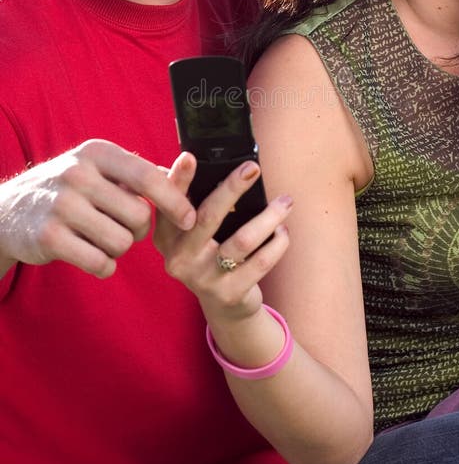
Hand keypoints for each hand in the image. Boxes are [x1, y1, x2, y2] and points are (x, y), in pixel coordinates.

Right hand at [0, 139, 196, 277]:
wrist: (8, 210)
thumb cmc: (69, 188)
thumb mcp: (99, 167)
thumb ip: (140, 171)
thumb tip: (187, 170)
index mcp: (97, 152)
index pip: (148, 177)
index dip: (175, 201)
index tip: (190, 220)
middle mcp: (78, 174)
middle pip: (140, 216)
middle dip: (140, 230)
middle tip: (121, 226)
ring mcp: (61, 205)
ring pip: (122, 242)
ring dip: (119, 248)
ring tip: (100, 237)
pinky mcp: (49, 237)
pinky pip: (100, 263)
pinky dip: (103, 265)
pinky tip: (90, 254)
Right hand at [154, 154, 291, 321]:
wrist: (223, 307)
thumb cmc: (210, 254)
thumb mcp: (194, 232)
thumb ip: (196, 203)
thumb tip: (216, 164)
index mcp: (166, 237)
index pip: (170, 204)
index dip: (178, 180)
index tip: (190, 157)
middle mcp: (179, 259)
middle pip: (207, 217)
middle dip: (232, 188)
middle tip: (252, 168)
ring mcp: (203, 279)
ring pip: (242, 240)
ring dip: (269, 216)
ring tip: (285, 201)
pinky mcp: (229, 293)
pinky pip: (261, 262)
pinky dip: (277, 242)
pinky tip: (282, 231)